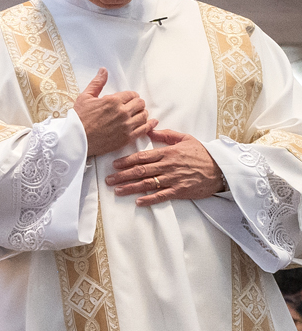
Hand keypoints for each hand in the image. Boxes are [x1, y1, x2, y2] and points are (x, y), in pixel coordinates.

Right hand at [73, 68, 155, 155]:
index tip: (129, 99)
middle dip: (137, 103)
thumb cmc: (79, 118)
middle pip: (140, 104)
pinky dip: (150, 125)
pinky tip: (151, 122)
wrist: (77, 138)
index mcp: (113, 101)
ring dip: (142, 113)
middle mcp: (122, 112)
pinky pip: (144, 129)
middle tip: (133, 106)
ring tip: (138, 114)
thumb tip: (103, 70)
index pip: (132, 95)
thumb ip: (97, 83)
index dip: (131, 96)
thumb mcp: (85, 97)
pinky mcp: (128, 137)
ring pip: (144, 116)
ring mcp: (126, 126)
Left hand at [106, 128, 223, 204]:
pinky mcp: (181, 191)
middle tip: (109, 179)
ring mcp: (173, 179)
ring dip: (131, 187)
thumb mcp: (185, 138)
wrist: (222, 169)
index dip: (126, 161)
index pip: (142, 157)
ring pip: (148, 183)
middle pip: (141, 171)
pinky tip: (138, 201)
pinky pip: (162, 195)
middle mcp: (167, 166)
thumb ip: (166, 134)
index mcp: (167, 153)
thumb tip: (150, 129)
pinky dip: (149, 199)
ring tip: (117, 190)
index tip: (114, 165)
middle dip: (122, 175)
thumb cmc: (203, 153)